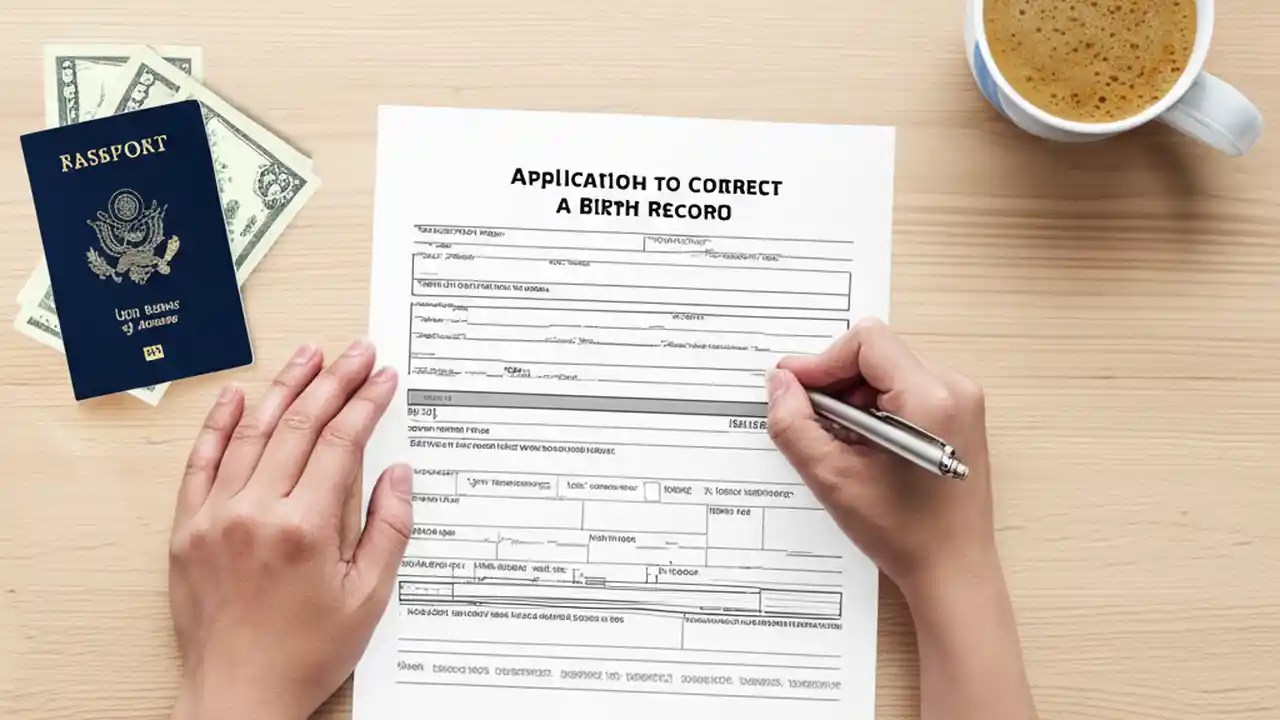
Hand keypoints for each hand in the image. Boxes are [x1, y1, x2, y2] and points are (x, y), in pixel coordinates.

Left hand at [168, 340, 409, 719]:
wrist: (237, 696)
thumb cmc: (306, 654)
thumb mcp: (368, 598)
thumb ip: (388, 529)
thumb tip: (397, 473)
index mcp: (306, 528)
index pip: (341, 442)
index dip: (366, 402)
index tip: (383, 377)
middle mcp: (257, 512)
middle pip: (300, 426)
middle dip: (334, 381)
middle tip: (356, 351)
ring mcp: (216, 517)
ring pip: (252, 433)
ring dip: (284, 388)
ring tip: (308, 355)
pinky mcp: (187, 529)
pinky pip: (202, 463)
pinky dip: (219, 425)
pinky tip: (236, 395)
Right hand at [766, 319, 995, 598]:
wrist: (953, 573)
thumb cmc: (906, 534)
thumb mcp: (833, 478)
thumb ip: (794, 424)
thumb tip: (779, 384)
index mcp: (930, 398)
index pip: (866, 341)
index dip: (822, 362)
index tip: (795, 390)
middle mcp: (954, 390)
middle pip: (877, 354)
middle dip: (836, 383)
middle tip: (813, 422)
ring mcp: (961, 402)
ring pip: (888, 371)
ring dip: (854, 398)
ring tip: (840, 442)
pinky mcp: (959, 416)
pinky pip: (906, 390)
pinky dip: (875, 409)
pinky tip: (862, 446)